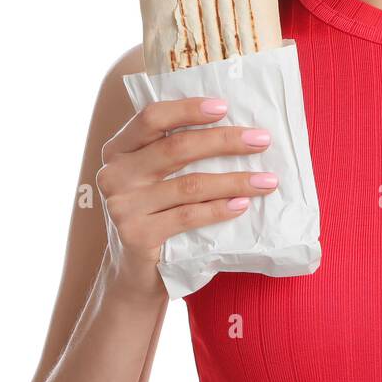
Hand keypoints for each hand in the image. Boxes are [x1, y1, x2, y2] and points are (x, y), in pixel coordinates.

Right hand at [95, 97, 278, 295]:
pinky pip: (189, 217)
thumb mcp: (154, 178)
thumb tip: (236, 128)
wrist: (135, 275)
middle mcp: (114, 174)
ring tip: (267, 180)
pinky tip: (243, 205)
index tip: (225, 107)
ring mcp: (122, 207)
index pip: (151, 117)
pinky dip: (220, 209)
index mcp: (118, 150)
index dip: (188, 109)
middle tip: (262, 140)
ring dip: (235, 180)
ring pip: (190, 184)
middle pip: (176, 148)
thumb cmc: (155, 215)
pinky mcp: (137, 236)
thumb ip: (174, 153)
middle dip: (225, 141)